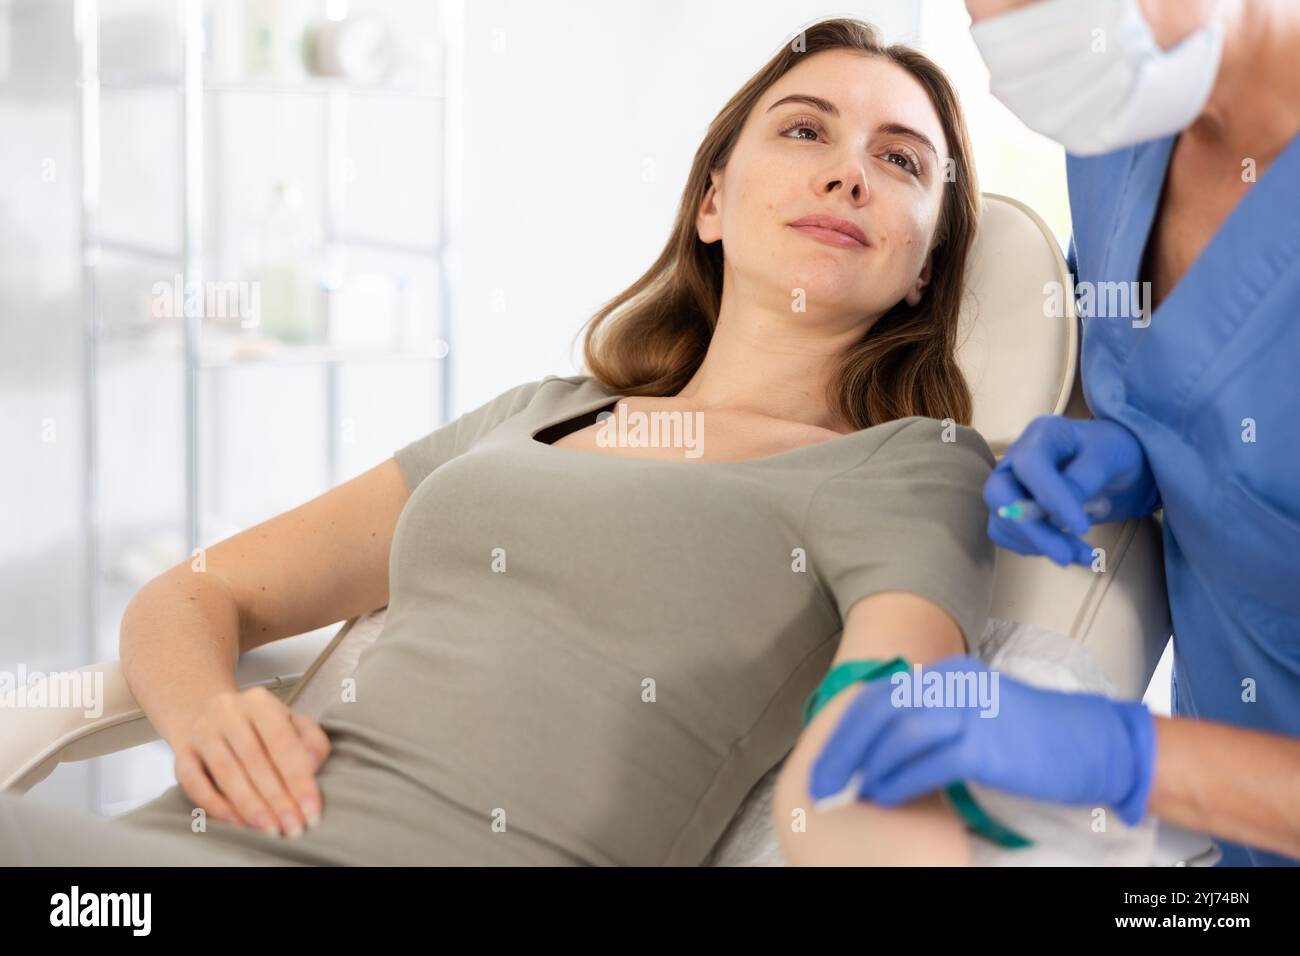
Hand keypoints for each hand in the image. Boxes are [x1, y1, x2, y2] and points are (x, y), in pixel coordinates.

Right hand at [168, 686, 330, 837]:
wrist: (204, 713)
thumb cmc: (257, 726)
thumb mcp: (289, 722)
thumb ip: (310, 740)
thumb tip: (312, 765)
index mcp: (260, 702)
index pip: (283, 742)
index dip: (298, 778)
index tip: (310, 809)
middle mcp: (228, 712)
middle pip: (255, 759)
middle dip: (277, 798)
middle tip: (292, 826)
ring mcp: (202, 732)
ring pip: (226, 772)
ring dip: (250, 805)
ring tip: (269, 829)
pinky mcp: (181, 754)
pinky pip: (195, 783)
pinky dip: (216, 805)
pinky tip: (237, 822)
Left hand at [807, 655, 1155, 825]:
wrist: (1097, 745)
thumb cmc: (1036, 739)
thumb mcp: (977, 715)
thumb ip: (934, 722)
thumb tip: (881, 751)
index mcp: (949, 676)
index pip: (879, 695)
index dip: (845, 729)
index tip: (824, 758)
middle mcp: (955, 684)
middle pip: (879, 710)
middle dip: (843, 748)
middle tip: (822, 781)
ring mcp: (973, 710)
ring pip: (898, 732)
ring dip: (867, 766)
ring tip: (852, 793)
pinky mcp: (989, 743)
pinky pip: (928, 760)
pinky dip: (898, 780)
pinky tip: (884, 796)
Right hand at [983, 415, 1158, 565]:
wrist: (1108, 464)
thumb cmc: (1109, 452)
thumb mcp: (1109, 456)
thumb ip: (1086, 477)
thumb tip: (1058, 515)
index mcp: (1039, 436)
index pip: (1030, 465)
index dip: (1050, 497)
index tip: (1081, 527)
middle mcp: (1014, 461)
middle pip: (1000, 495)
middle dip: (1032, 530)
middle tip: (1065, 557)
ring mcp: (1009, 487)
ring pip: (1004, 522)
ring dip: (1043, 545)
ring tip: (1084, 554)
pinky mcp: (1011, 512)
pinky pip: (1012, 536)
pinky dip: (1040, 550)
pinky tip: (1071, 551)